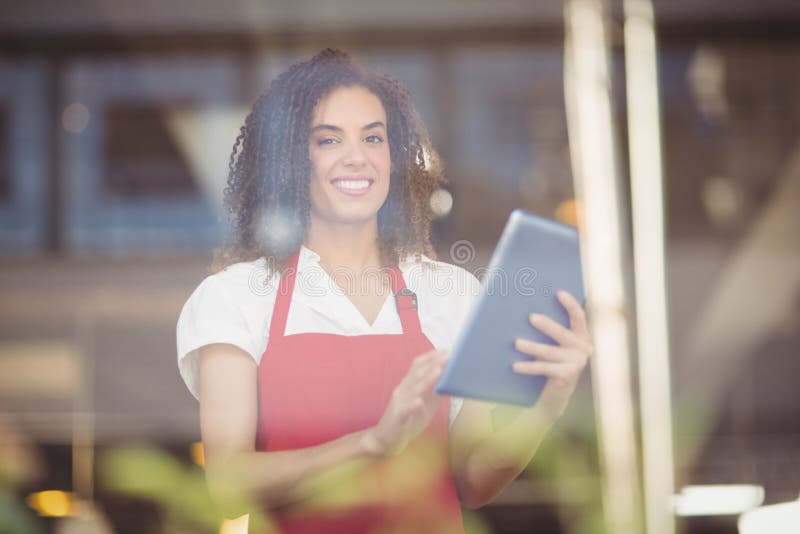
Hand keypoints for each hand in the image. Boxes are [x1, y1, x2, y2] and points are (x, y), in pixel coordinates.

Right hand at [362, 349, 446, 456]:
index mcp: (408, 385)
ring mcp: (399, 403)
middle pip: (417, 373)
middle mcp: (402, 390)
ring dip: (426, 378)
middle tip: (446, 356)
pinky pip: (405, 410)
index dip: (430, 357)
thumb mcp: (424, 405)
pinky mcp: (397, 417)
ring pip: (413, 388)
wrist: (386, 439)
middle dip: (432, 363)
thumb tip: (450, 382)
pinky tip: (419, 401)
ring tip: (438, 370)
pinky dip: (412, 404)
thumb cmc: (407, 420)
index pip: (417, 366)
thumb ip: (434, 393)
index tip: (444, 350)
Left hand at [512, 290, 592, 418]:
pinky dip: (528, 366)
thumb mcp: (556, 342)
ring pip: (550, 352)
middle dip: (547, 325)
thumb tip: (523, 311)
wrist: (560, 388)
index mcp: (581, 334)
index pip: (578, 316)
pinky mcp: (567, 376)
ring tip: (517, 343)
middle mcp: (583, 347)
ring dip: (532, 347)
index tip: (558, 293)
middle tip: (531, 317)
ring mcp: (577, 363)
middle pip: (562, 334)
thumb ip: (549, 329)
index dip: (570, 304)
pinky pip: (544, 368)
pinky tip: (516, 365)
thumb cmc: (553, 357)